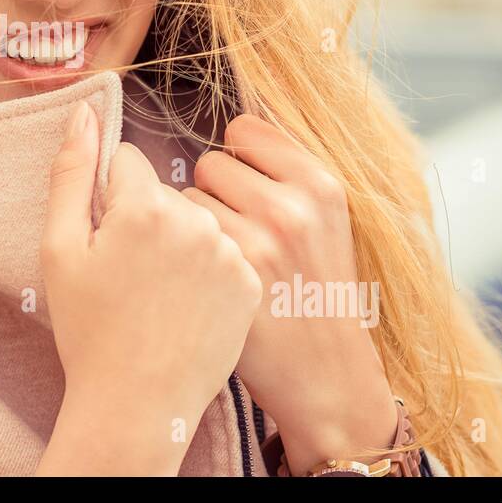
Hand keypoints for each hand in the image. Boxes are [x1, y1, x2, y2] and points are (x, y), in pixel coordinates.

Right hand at [40, 101, 263, 468]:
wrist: (136, 404)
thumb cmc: (88, 330)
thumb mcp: (60, 249)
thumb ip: (71, 171)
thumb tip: (84, 110)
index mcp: (145, 206)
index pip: (129, 165)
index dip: (111, 201)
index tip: (108, 241)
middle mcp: (197, 221)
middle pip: (167, 193)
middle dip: (148, 220)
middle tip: (130, 275)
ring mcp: (230, 253)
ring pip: (200, 221)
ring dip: (181, 244)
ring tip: (160, 295)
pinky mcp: (251, 283)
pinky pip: (224, 254)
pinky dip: (208, 272)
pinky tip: (188, 306)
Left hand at [181, 113, 398, 473]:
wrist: (326, 372)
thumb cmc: (314, 289)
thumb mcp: (324, 220)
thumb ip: (284, 173)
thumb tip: (231, 130)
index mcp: (320, 183)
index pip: (245, 130)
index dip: (237, 159)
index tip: (246, 189)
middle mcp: (292, 207)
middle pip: (209, 162)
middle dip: (213, 193)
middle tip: (237, 232)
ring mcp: (258, 241)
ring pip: (186, 199)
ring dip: (192, 223)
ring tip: (223, 257)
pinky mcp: (226, 275)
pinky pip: (176, 235)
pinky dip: (180, 253)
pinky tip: (204, 279)